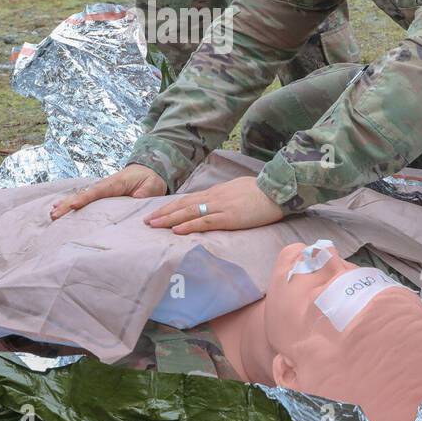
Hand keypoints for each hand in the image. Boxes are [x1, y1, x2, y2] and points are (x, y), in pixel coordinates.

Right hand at [50, 162, 165, 218]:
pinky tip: (60, 211)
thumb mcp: (153, 185)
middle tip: (55, 214)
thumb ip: (145, 192)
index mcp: (116, 183)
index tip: (74, 205)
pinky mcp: (101, 197)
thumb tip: (137, 199)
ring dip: (67, 205)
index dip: (85, 198)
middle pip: (84, 195)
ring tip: (53, 214)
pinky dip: (72, 205)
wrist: (149, 171)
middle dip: (69, 204)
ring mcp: (101, 191)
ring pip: (81, 198)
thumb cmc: (150, 180)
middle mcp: (105, 186)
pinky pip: (85, 201)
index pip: (98, 191)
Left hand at [143, 176, 284, 235]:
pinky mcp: (228, 218)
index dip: (170, 207)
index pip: (187, 200)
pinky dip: (189, 226)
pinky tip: (176, 230)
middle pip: (183, 206)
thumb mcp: (236, 190)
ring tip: (153, 226)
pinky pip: (204, 222)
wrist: (275, 190)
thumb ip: (224, 197)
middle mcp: (213, 198)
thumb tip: (217, 203)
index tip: (156, 213)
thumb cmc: (260, 191)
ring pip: (189, 213)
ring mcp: (219, 207)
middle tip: (146, 221)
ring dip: (169, 220)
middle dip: (163, 214)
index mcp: (215, 192)